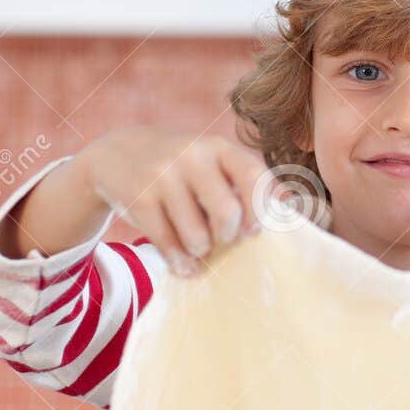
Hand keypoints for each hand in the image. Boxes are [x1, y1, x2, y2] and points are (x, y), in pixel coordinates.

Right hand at [81, 128, 266, 276]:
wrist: (118, 154)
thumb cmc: (182, 167)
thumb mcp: (212, 160)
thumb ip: (247, 179)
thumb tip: (292, 205)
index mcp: (218, 146)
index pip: (253, 175)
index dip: (259, 208)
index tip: (253, 231)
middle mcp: (192, 156)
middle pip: (227, 213)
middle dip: (227, 235)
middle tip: (222, 238)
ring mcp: (163, 176)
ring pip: (196, 235)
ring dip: (201, 250)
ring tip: (198, 246)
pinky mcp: (140, 198)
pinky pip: (168, 243)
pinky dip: (179, 261)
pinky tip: (183, 263)